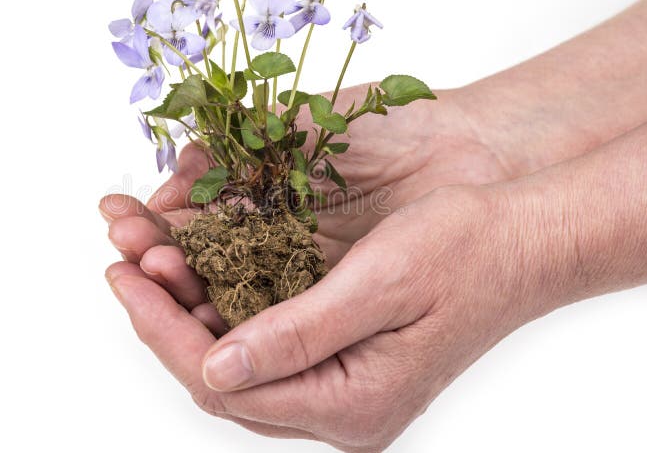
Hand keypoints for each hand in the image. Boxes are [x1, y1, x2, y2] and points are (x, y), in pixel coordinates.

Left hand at [98, 82, 521, 446]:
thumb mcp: (380, 285)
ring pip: (234, 351)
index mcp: (350, 404)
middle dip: (164, 312)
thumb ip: (296, 336)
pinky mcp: (338, 353)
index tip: (125, 274)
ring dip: (187, 301)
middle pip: (220, 372)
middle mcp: (338, 406)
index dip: (165, 327)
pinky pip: (261, 333)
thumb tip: (216, 369)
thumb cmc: (465, 252)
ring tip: (147, 250)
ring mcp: (338, 382)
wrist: (521, 240)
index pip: (226, 382)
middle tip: (124, 256)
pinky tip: (198, 260)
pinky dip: (223, 295)